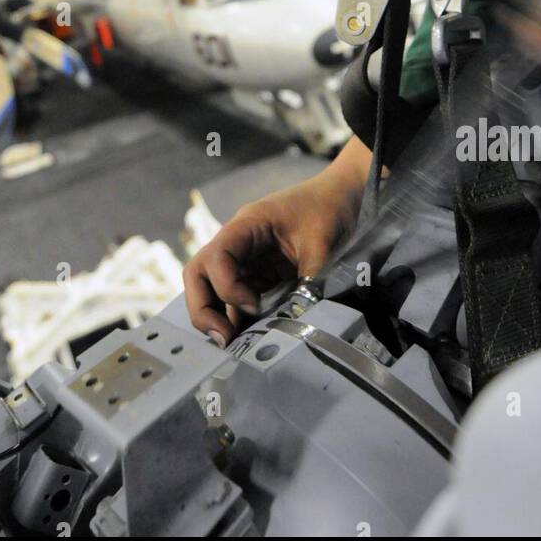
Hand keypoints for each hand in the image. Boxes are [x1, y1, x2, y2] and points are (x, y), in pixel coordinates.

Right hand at [183, 168, 362, 346]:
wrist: (341, 195)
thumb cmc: (328, 208)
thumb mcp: (321, 244)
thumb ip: (308, 282)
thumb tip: (299, 322)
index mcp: (246, 226)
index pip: (214, 258)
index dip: (227, 288)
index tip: (255, 306)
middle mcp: (237, 243)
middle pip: (198, 275)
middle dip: (204, 309)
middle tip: (225, 338)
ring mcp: (246, 258)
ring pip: (213, 289)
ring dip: (220, 317)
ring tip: (238, 345)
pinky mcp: (259, 272)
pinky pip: (238, 298)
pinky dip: (241, 318)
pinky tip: (255, 337)